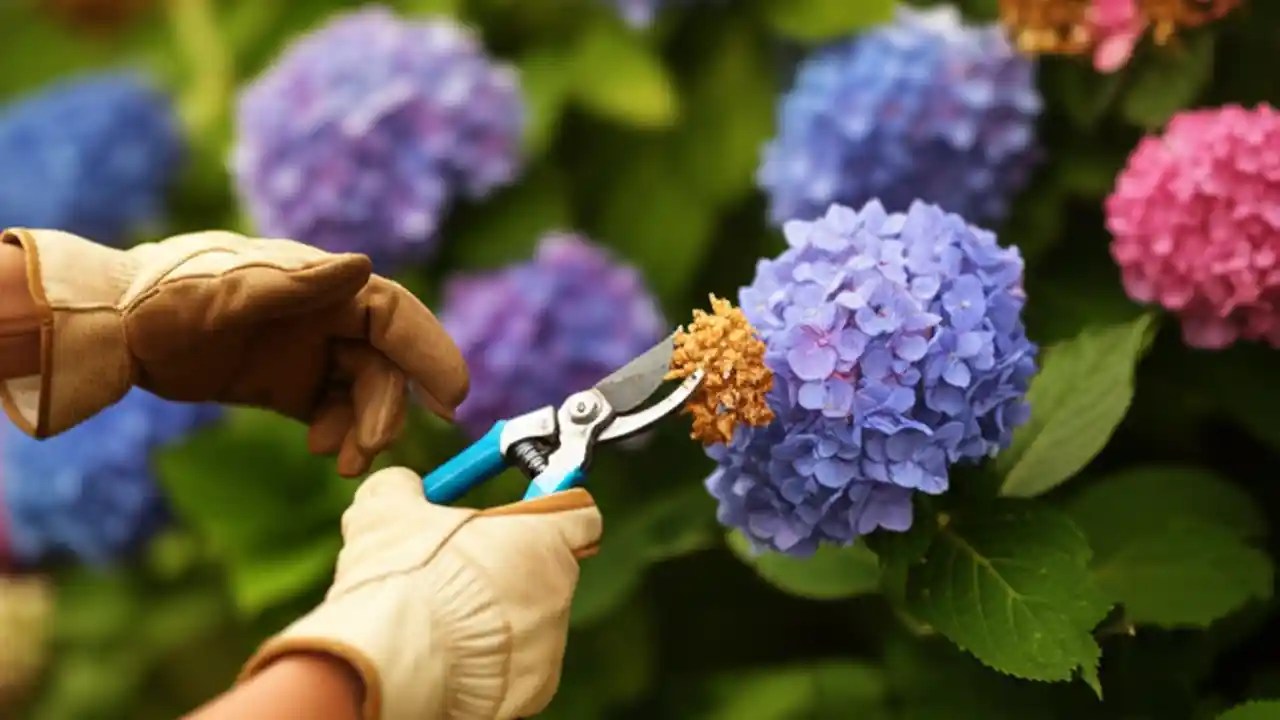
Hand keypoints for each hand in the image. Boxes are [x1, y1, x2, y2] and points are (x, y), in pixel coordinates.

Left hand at [0, 228, 466, 475]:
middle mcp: (325, 316)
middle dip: (386, 407)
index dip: (431, 351)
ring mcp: (309, 351)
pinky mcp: (289, 383)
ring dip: (364, 427)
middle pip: (383, 363)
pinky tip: (322, 452)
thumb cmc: (167, 299)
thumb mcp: (227, 294)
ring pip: (362, 392)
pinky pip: (333, 411)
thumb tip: (364, 266)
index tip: (455, 396)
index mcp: (322, 286)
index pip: (394, 316)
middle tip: (369, 449)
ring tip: (342, 462)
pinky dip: (339, 433)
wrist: (116, 329)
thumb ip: (296, 285)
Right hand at [238, 467, 601, 719]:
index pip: (581, 515)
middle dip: (511, 571)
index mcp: (542, 537)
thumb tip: (402, 486)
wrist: (394, 659)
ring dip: (497, 619)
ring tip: (442, 623)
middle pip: (549, 571)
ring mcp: (550, 644)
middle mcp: (558, 590)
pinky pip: (515, 668)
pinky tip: (449, 658)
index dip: (553, 512)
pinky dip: (490, 665)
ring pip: (530, 622)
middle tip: (460, 575)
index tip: (528, 517)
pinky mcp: (534, 691)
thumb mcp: (388, 509)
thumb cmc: (402, 577)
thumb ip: (406, 488)